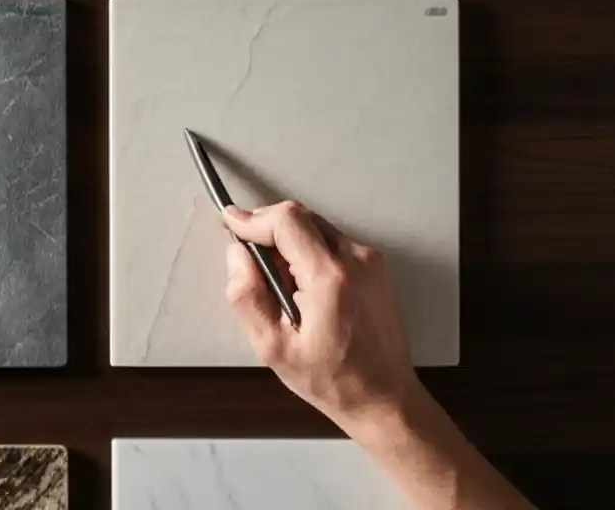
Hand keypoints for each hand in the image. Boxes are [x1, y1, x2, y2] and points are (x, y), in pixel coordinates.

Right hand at [222, 201, 420, 433]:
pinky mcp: (376, 266)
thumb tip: (237, 255)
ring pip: (315, 227)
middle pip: (301, 217)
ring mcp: (371, 261)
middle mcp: (356, 260)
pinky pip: (331, 241)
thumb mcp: (274, 348)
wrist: (384, 396)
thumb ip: (247, 297)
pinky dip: (310, 253)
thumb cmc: (333, 380)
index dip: (253, 218)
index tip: (231, 221)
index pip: (287, 221)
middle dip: (269, 232)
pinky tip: (307, 290)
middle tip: (257, 267)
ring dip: (290, 244)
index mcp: (330, 280)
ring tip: (285, 289)